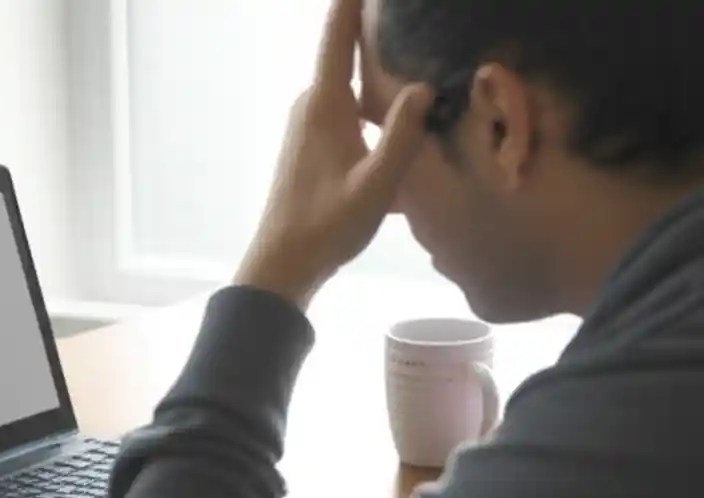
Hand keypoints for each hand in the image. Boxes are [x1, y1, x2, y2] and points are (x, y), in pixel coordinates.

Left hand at [235, 0, 432, 308]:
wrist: (283, 264)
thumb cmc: (327, 227)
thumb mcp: (375, 186)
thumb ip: (401, 137)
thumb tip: (423, 88)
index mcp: (324, 106)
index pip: (337, 38)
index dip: (349, 4)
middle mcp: (312, 107)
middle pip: (351, 62)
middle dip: (380, 45)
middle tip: (419, 32)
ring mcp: (308, 127)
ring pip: (354, 95)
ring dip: (382, 93)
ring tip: (422, 86)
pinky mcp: (311, 148)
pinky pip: (350, 120)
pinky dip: (374, 125)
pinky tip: (403, 151)